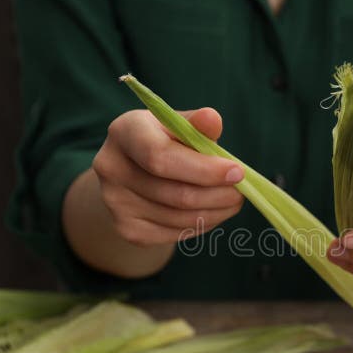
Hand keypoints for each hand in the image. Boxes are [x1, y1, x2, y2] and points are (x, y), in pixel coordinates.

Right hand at [92, 108, 244, 245]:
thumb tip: (212, 119)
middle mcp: (111, 167)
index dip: (203, 169)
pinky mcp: (126, 228)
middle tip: (242, 192)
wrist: (134, 172)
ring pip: (179, 217)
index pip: (161, 156)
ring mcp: (115, 201)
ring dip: (215, 212)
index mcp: (124, 132)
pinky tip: (211, 211)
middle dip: (218, 195)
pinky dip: (201, 224)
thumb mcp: (179, 126)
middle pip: (175, 193)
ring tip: (232, 200)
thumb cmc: (166, 141)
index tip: (237, 172)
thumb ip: (197, 124)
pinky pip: (174, 233)